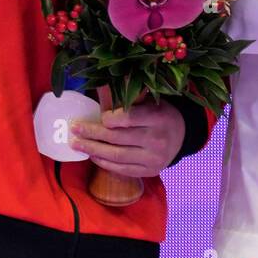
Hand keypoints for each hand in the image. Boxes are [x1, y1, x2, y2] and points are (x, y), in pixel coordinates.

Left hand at [68, 87, 185, 178]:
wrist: (182, 137)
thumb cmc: (161, 115)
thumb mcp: (152, 102)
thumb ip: (130, 98)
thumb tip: (102, 86)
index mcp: (159, 117)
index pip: (128, 118)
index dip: (110, 118)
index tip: (100, 117)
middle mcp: (157, 139)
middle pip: (118, 138)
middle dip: (92, 134)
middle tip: (75, 129)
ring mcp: (153, 158)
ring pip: (117, 155)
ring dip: (93, 149)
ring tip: (77, 144)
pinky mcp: (149, 171)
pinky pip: (122, 169)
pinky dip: (104, 163)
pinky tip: (92, 156)